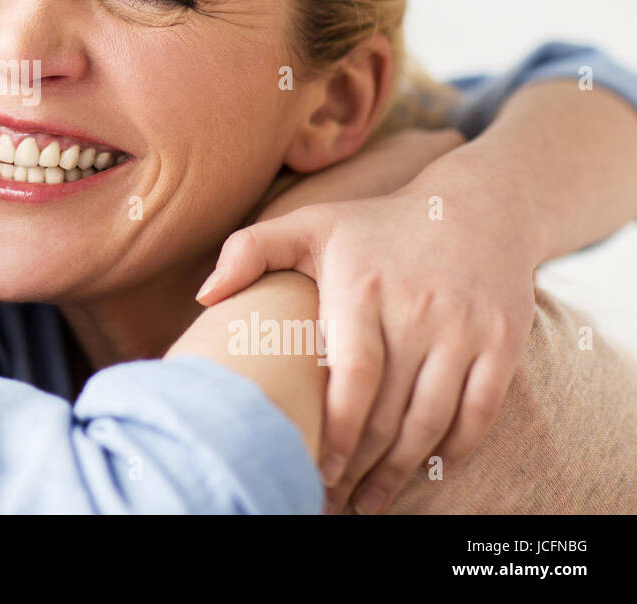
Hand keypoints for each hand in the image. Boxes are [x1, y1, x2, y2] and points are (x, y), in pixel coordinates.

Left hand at [196, 131, 537, 513]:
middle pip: (389, 409)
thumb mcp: (311, 223)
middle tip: (329, 497)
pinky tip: (426, 469)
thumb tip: (204, 296)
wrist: (477, 206)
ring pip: (432, 419)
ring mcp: (464, 328)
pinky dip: (455, 448)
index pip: (351, 377)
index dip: (333, 430)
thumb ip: (249, 250)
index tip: (310, 466)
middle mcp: (417, 310)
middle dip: (357, 464)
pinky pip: (480, 411)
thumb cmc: (376, 225)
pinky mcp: (502, 342)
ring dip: (400, 469)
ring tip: (370, 500)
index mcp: (362, 288)